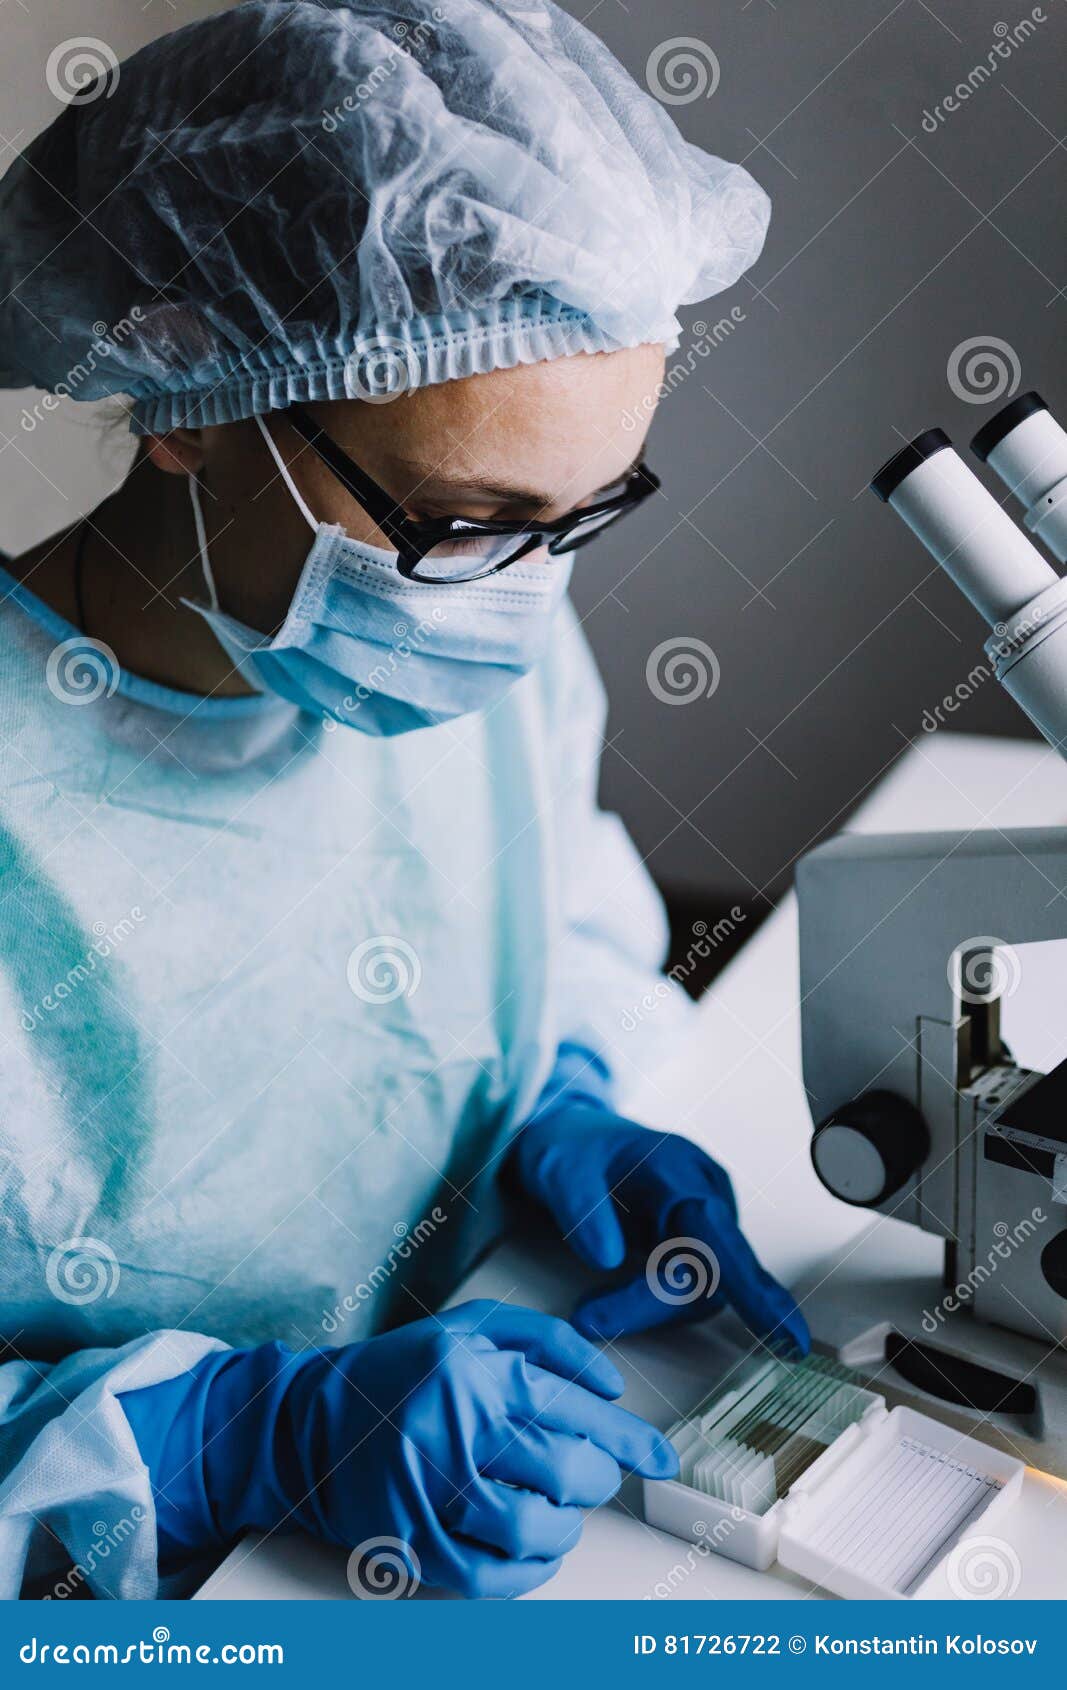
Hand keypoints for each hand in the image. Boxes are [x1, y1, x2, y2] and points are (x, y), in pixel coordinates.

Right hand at [121, 1300, 677, 1597]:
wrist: (306, 1424)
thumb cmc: (400, 1373)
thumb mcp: (468, 1327)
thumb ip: (545, 1340)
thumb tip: (609, 1386)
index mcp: (473, 1372)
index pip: (576, 1408)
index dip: (630, 1438)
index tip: (660, 1457)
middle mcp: (453, 1430)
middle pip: (566, 1471)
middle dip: (598, 1478)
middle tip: (594, 1475)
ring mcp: (430, 1492)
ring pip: (535, 1527)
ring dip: (566, 1524)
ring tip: (561, 1508)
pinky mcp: (411, 1543)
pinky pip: (492, 1575)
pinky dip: (529, 1568)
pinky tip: (536, 1546)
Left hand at [511, 1107, 808, 1352]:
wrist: (572, 1136)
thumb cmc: (572, 1147)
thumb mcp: (559, 1169)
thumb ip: (582, 1209)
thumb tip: (607, 1259)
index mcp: (679, 1171)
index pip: (720, 1235)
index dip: (753, 1290)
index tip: (783, 1335)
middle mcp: (703, 1196)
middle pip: (711, 1272)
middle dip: (655, 1304)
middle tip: (590, 1318)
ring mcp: (702, 1221)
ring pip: (701, 1288)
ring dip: (649, 1308)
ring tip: (591, 1310)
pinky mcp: (693, 1241)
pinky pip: (690, 1285)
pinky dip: (655, 1303)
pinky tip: (620, 1307)